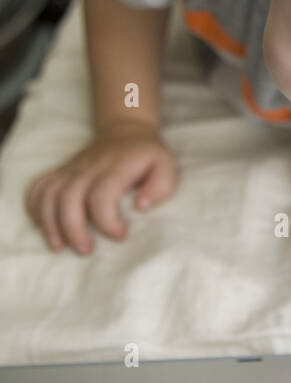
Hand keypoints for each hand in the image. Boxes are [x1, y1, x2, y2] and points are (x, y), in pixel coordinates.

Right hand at [24, 120, 177, 254]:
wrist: (126, 131)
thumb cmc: (147, 156)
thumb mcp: (165, 166)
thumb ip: (160, 187)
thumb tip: (141, 206)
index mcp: (114, 169)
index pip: (102, 196)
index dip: (107, 221)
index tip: (120, 236)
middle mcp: (88, 169)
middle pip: (69, 198)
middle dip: (73, 229)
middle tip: (85, 250)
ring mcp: (71, 170)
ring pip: (49, 194)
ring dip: (49, 223)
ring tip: (58, 246)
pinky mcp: (60, 172)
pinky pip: (38, 186)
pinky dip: (33, 206)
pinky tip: (40, 224)